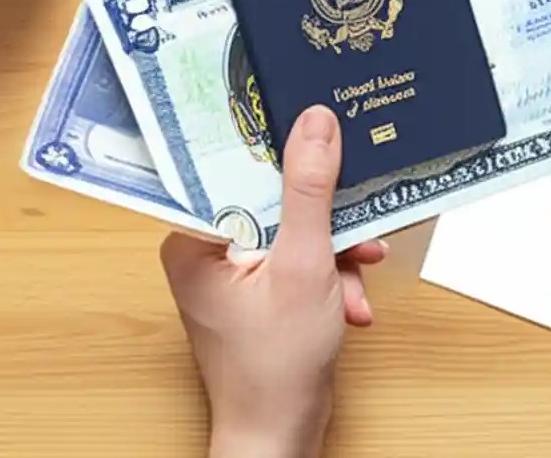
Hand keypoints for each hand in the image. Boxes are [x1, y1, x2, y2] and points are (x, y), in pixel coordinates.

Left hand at [160, 106, 384, 457]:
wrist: (280, 437)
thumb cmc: (274, 367)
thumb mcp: (304, 264)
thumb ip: (310, 191)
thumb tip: (314, 124)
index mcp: (193, 239)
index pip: (237, 168)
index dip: (283, 152)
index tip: (320, 133)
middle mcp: (206, 251)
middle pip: (273, 201)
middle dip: (325, 224)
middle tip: (357, 229)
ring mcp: (232, 274)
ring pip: (294, 232)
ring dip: (335, 257)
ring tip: (357, 281)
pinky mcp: (258, 291)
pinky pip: (299, 260)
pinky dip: (329, 278)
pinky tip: (350, 302)